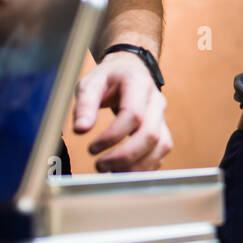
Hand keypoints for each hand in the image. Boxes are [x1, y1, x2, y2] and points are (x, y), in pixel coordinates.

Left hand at [72, 51, 172, 171]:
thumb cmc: (108, 78)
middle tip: (100, 166)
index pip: (133, 115)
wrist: (131, 69)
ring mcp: (163, 117)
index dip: (113, 136)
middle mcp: (156, 101)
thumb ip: (84, 105)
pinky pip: (161, 153)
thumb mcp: (90, 83)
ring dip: (137, 165)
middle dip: (125, 156)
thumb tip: (80, 130)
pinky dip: (145, 166)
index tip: (91, 149)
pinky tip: (124, 171)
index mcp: (138, 84)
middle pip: (150, 134)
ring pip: (161, 146)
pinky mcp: (163, 130)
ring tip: (111, 173)